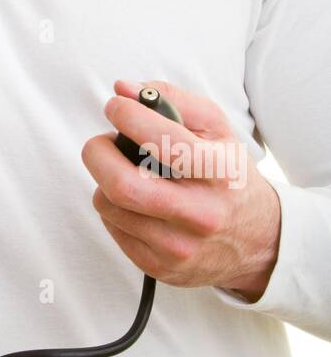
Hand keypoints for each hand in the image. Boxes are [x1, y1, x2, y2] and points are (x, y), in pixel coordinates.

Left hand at [80, 79, 281, 299]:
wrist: (257, 241)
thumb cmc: (229, 176)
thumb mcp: (217, 129)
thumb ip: (172, 99)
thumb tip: (124, 89)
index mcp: (218, 173)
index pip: (163, 142)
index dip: (128, 116)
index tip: (115, 106)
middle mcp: (200, 214)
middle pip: (123, 185)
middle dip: (98, 153)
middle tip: (102, 142)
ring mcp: (179, 246)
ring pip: (109, 205)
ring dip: (104, 180)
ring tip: (125, 172)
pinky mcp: (161, 267)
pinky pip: (112, 227)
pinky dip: (113, 207)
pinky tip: (134, 201)